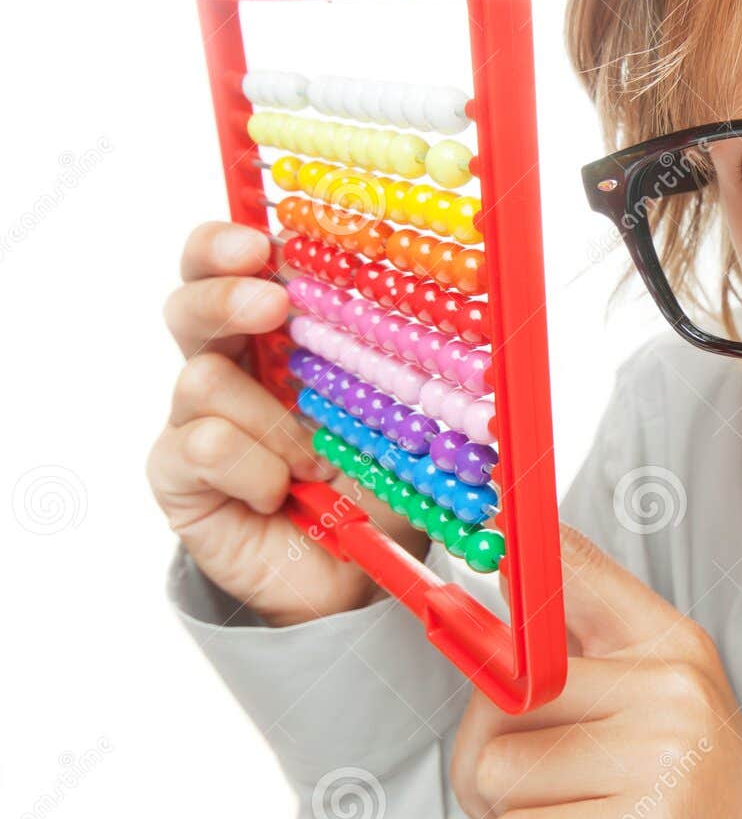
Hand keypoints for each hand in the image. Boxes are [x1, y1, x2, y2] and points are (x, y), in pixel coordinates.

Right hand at [146, 221, 428, 625]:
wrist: (354, 577)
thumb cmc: (378, 486)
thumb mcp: (411, 418)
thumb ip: (425, 366)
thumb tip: (488, 315)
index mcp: (282, 337)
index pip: (232, 266)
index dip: (227, 244)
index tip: (260, 240)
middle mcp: (233, 367)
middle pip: (188, 301)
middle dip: (222, 293)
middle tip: (270, 305)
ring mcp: (197, 418)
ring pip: (202, 379)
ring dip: (273, 423)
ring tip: (313, 462)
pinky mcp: (176, 472)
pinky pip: (204, 444)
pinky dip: (257, 470)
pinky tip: (281, 494)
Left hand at [452, 525, 741, 818]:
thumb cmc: (693, 799)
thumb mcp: (662, 705)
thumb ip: (587, 652)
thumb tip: (497, 573)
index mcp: (672, 650)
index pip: (579, 575)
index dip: (519, 555)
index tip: (485, 527)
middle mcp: (673, 691)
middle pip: (503, 698)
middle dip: (495, 755)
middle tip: (543, 790)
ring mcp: (662, 758)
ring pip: (497, 773)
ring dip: (515, 818)